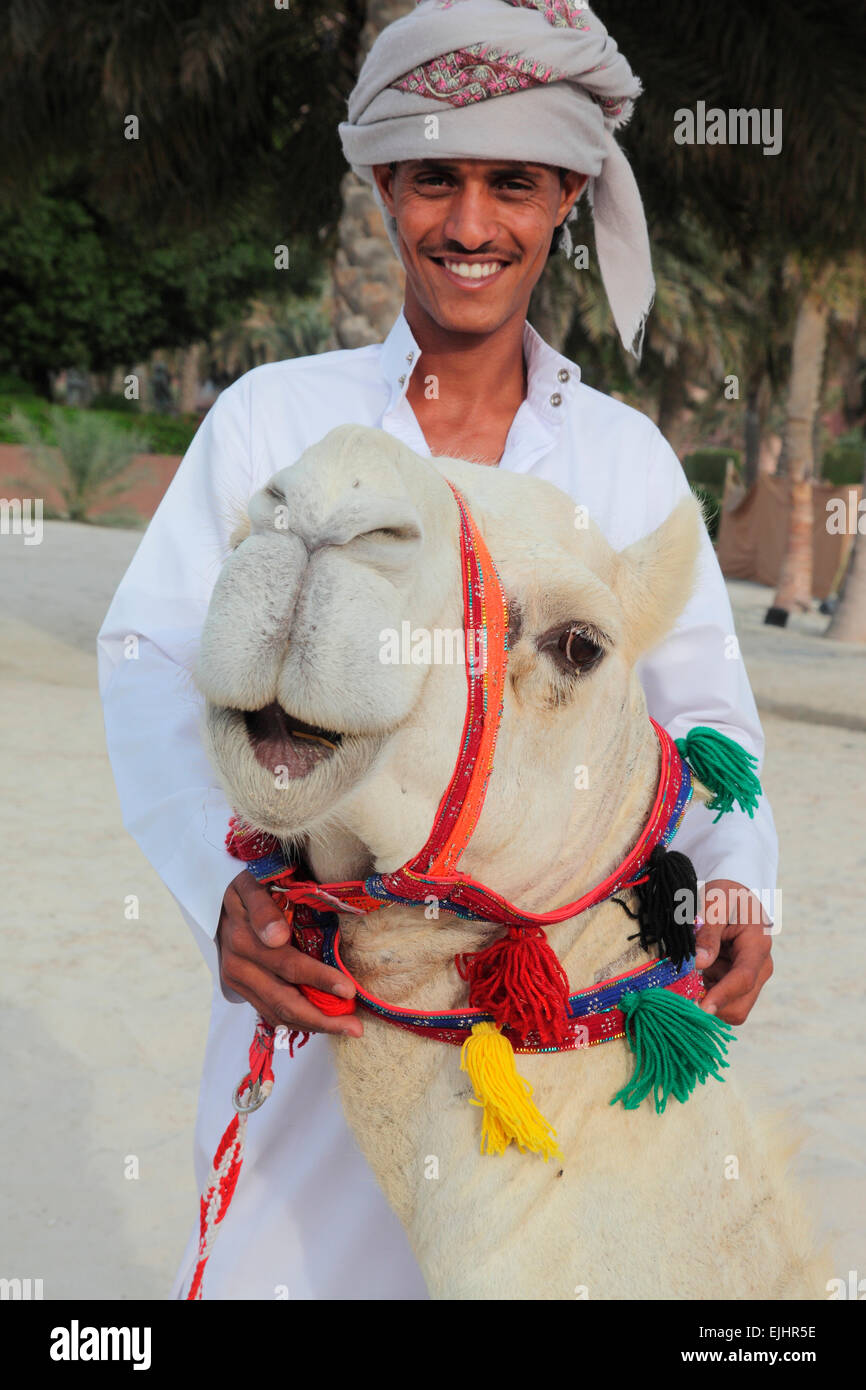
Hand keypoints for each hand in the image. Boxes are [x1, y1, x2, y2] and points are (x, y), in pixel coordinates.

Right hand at [217, 869, 362, 1036]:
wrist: (220, 898)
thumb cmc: (247, 886)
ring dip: (313, 1025)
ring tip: (346, 1028)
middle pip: (283, 1000)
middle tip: (355, 1028)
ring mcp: (238, 981)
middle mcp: (238, 966)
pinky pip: (270, 1012)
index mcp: (243, 938)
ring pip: (277, 1013)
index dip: (319, 979)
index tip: (349, 990)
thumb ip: (263, 908)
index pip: (288, 965)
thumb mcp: (252, 884)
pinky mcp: (241, 989)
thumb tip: (276, 936)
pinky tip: (322, 1022)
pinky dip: (298, 1021)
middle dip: (322, 1018)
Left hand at [695, 878, 773, 1024]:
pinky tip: (692, 976)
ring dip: (705, 1000)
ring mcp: (750, 979)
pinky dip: (703, 996)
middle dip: (711, 1005)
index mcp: (757, 946)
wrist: (735, 896)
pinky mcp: (736, 983)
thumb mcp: (716, 904)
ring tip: (687, 975)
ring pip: (729, 1009)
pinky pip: (720, 1002)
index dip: (722, 995)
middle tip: (681, 992)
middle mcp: (759, 969)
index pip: (743, 979)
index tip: (701, 1008)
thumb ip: (708, 933)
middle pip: (739, 1005)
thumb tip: (700, 962)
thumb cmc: (727, 895)